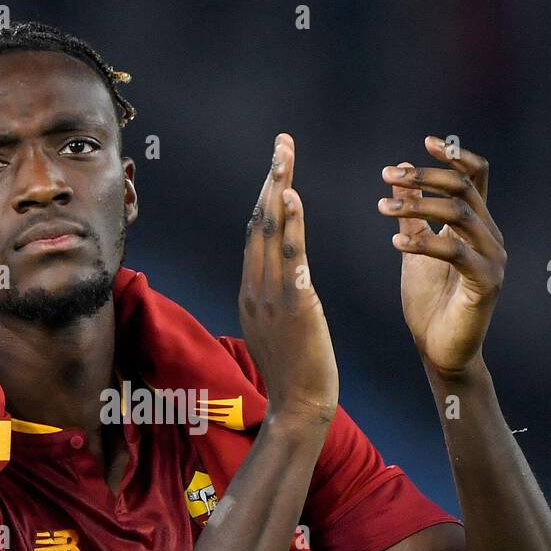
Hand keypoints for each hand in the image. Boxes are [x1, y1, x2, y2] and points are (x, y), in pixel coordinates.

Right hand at [238, 133, 337, 427]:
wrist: (300, 407)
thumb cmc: (298, 373)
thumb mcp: (280, 330)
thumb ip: (277, 300)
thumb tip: (286, 280)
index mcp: (250, 293)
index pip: (255, 235)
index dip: (265, 197)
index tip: (277, 168)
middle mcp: (254, 288)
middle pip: (258, 223)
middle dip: (270, 179)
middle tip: (282, 143)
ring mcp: (270, 296)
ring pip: (269, 232)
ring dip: (278, 188)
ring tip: (285, 154)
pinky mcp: (293, 305)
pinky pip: (290, 256)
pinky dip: (289, 223)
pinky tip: (292, 195)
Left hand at [379, 136, 506, 378]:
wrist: (440, 351)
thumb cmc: (430, 302)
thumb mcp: (415, 250)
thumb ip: (412, 216)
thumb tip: (399, 178)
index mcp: (477, 226)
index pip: (475, 178)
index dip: (455, 156)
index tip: (426, 142)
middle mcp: (490, 237)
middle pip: (464, 189)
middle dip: (425, 178)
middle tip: (389, 176)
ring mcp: (492, 259)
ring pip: (460, 214)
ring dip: (419, 205)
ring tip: (382, 208)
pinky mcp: (486, 283)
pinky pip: (455, 251)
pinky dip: (424, 242)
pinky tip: (396, 242)